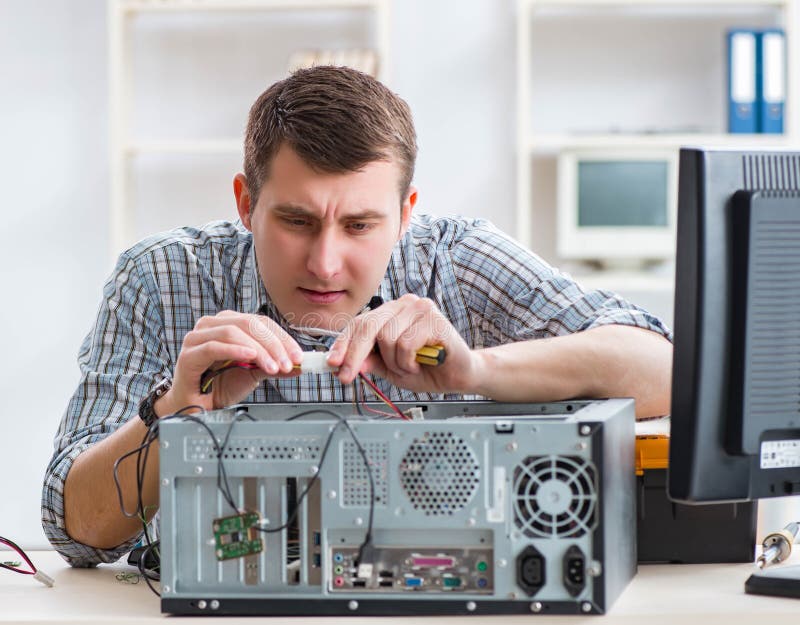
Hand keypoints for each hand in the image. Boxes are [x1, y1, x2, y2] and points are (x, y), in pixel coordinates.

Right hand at [156, 311, 302, 413]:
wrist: (195, 408)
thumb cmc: (220, 386)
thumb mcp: (254, 373)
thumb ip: (274, 365)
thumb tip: (301, 365)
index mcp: (229, 323)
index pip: (261, 322)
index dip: (283, 337)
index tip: (298, 356)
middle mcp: (212, 324)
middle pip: (250, 323)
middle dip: (274, 344)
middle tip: (288, 363)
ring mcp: (198, 337)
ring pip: (234, 332)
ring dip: (259, 350)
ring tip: (272, 367)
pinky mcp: (188, 354)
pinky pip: (214, 346)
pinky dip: (235, 350)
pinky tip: (250, 357)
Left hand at [326, 295, 480, 394]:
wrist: (461, 375)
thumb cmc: (428, 368)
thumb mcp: (391, 369)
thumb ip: (370, 361)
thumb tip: (343, 361)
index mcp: (392, 312)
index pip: (359, 323)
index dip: (343, 344)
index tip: (332, 363)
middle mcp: (405, 304)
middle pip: (368, 326)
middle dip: (354, 355)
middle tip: (347, 377)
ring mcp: (420, 308)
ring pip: (386, 338)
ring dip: (395, 363)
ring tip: (410, 367)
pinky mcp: (434, 318)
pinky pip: (405, 344)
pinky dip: (409, 362)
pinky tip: (422, 363)